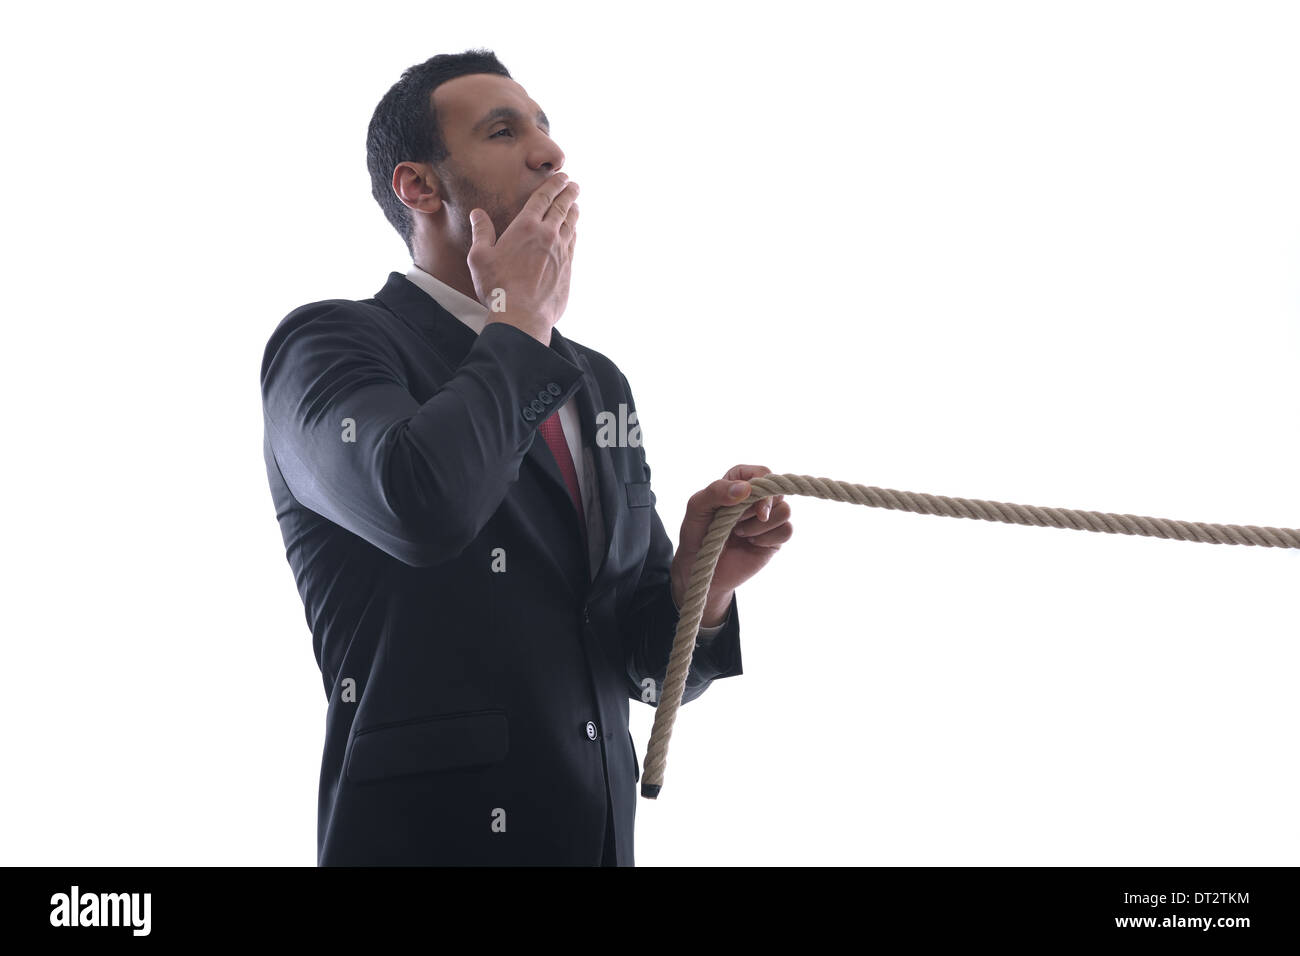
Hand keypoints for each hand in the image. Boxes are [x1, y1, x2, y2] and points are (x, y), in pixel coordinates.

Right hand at [468, 173, 579, 344]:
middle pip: (562, 208)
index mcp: (526, 227)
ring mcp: (560, 253)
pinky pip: (572, 244)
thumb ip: (481, 232)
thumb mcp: (480, 257)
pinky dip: (573, 233)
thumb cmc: (497, 286)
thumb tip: (477, 213)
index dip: (553, 185)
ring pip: (570, 225)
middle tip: (573, 185)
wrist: (522, 315)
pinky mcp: (567, 269)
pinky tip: (573, 232)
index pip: (543, 198)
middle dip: (568, 193)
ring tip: (575, 205)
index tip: (562, 177)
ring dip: (573, 211)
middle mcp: (547, 236)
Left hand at [670, 464, 792, 626]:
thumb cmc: (697, 535)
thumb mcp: (697, 508)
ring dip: (759, 525)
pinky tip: (751, 544)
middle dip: (756, 509)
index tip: (744, 500)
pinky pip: (787, 530)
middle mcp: (757, 498)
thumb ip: (716, 491)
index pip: (761, 472)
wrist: (702, 570)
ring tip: (739, 534)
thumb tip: (746, 488)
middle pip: (777, 490)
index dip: (759, 485)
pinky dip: (767, 538)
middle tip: (734, 522)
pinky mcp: (775, 538)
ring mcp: (768, 518)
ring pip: (785, 511)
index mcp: (739, 482)